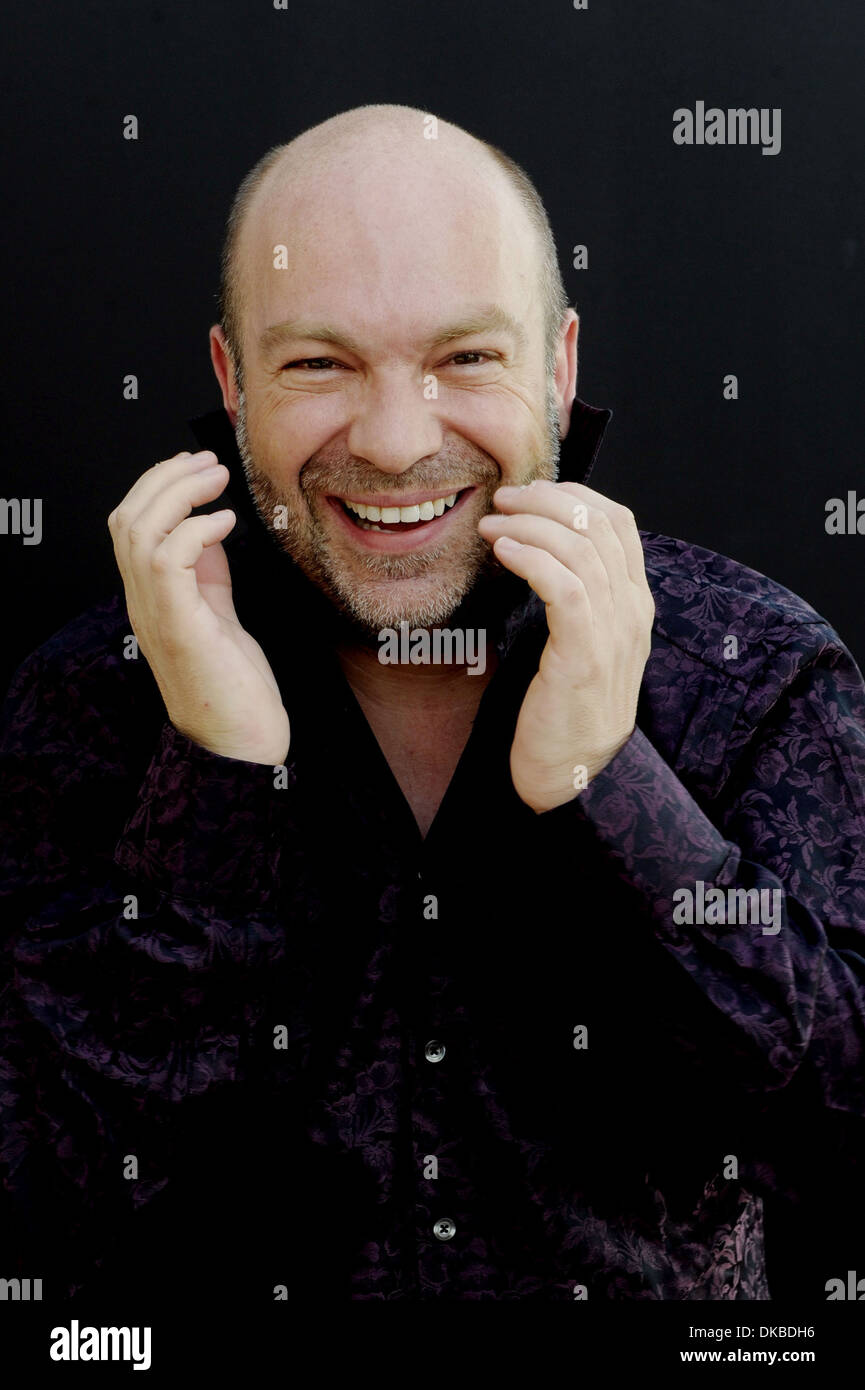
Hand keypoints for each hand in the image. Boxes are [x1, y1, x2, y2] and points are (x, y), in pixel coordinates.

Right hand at [108, 450, 289, 764]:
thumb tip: (213, 527)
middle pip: (127, 519)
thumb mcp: (221, 614)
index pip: (130, 526)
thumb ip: (209, 573)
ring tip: (217, 478)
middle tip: (209, 461)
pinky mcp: (179, 627)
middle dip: (166, 478)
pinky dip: (197, 530)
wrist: (241, 744)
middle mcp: (143, 604)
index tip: (197, 466)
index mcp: (151, 599)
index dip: (158, 486)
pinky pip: (169, 560)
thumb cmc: (235, 687)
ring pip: (139, 531)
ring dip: (180, 494)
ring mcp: (156, 615)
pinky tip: (228, 522)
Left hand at [477, 479, 653, 812]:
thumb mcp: (579, 643)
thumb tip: (538, 549)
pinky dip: (532, 557)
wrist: (570, 774)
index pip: (619, 522)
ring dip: (530, 524)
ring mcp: (615, 633)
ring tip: (492, 523)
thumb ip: (575, 598)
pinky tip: (504, 551)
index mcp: (634, 603)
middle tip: (503, 499)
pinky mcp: (585, 654)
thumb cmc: (563, 707)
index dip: (575, 494)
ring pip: (582, 548)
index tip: (531, 493)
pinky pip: (565, 586)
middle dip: (546, 500)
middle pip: (600, 524)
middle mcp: (632, 611)